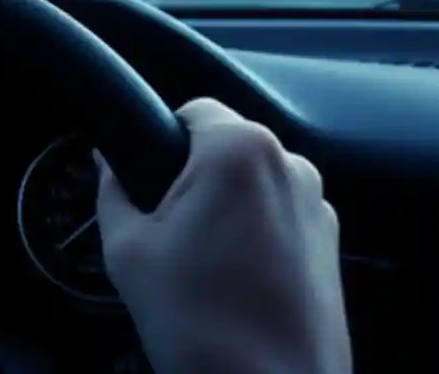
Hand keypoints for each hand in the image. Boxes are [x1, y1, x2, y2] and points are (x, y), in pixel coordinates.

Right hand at [95, 98, 349, 373]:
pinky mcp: (331, 243)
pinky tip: (230, 281)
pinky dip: (252, 234)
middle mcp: (290, 165)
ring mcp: (318, 206)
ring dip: (224, 207)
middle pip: (224, 145)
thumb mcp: (128, 252)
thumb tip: (107, 163)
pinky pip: (278, 216)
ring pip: (251, 182)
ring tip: (199, 265)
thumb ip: (112, 191)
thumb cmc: (202, 328)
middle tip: (165, 233)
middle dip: (191, 178)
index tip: (144, 180)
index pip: (190, 109)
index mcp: (240, 151)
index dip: (158, 139)